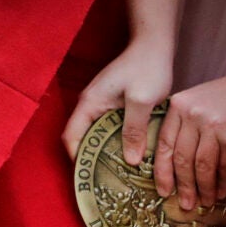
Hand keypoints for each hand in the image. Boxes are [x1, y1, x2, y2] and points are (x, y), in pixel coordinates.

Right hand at [64, 35, 174, 168]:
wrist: (154, 44)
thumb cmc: (146, 68)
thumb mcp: (142, 101)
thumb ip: (134, 130)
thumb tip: (130, 161)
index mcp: (91, 103)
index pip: (71, 136)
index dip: (77, 158)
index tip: (90, 179)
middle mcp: (91, 105)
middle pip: (83, 138)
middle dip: (93, 160)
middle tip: (110, 182)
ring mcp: (103, 104)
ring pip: (98, 135)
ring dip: (107, 152)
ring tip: (123, 173)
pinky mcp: (115, 105)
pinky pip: (110, 129)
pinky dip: (118, 143)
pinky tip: (134, 154)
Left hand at [154, 62, 225, 211]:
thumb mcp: (201, 101)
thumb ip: (187, 123)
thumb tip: (177, 163)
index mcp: (179, 105)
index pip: (163, 143)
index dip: (161, 170)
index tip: (162, 189)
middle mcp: (192, 114)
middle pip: (181, 158)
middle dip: (182, 185)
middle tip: (185, 204)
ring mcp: (212, 125)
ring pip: (201, 166)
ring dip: (203, 189)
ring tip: (204, 202)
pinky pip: (223, 168)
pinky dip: (222, 183)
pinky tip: (221, 193)